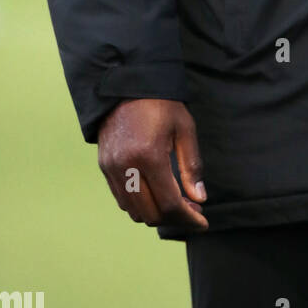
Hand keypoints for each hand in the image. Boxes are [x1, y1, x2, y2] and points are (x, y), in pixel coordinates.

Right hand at [97, 98, 208, 229]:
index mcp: (149, 155)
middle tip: (193, 210)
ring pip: (134, 211)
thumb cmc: (161, 104)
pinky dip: (140, 205)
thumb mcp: (184, 129)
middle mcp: (126, 166)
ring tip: (176, 203)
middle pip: (150, 214)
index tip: (203, 222)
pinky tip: (156, 194)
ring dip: (156, 214)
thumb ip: (192, 166)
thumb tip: (199, 199)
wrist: (126, 85)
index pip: (169, 203)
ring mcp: (111, 168)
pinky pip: (121, 199)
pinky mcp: (104, 167)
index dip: (188, 218)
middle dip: (174, 218)